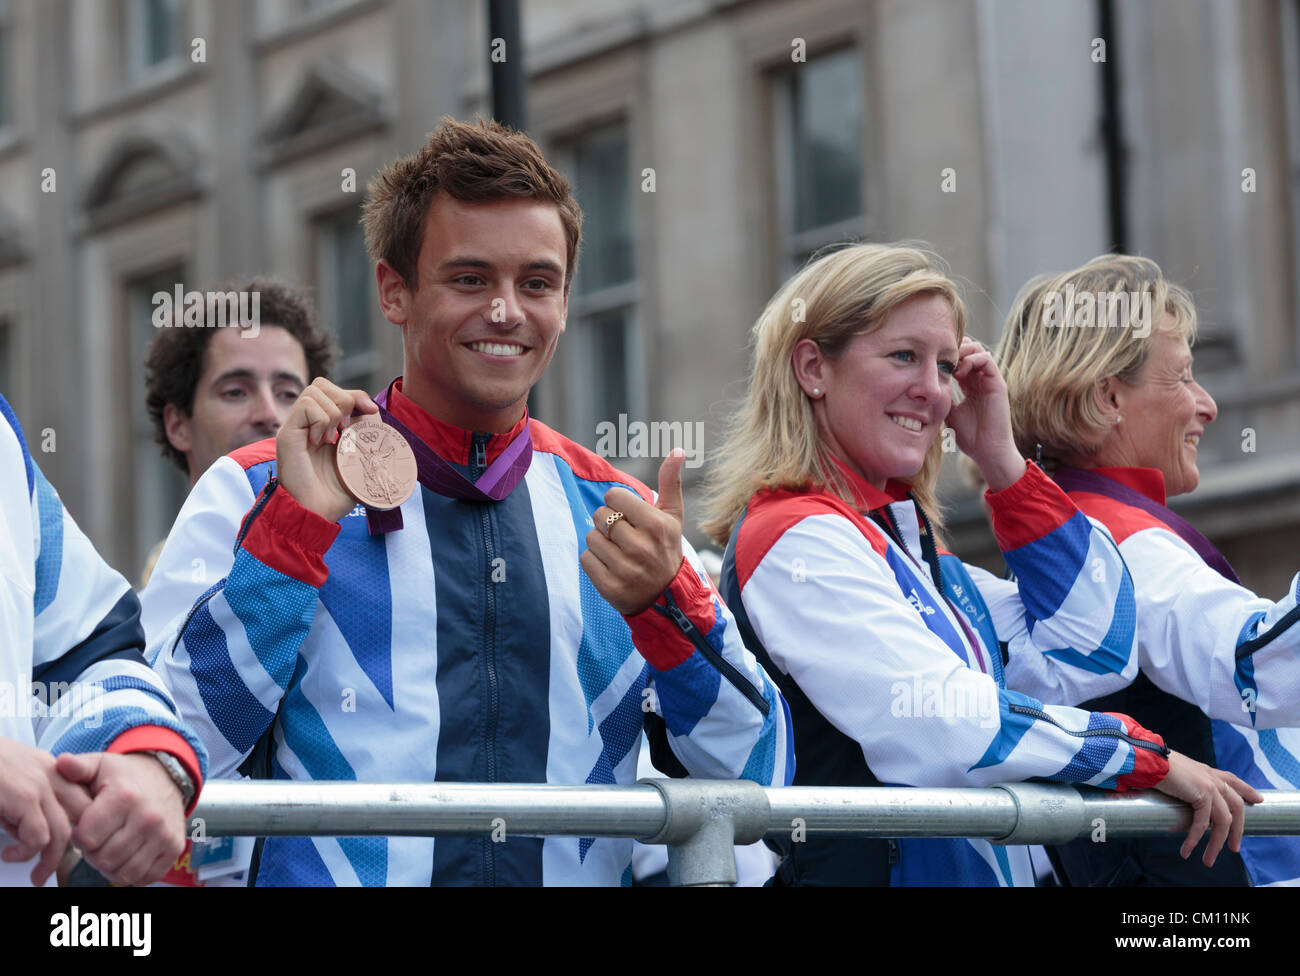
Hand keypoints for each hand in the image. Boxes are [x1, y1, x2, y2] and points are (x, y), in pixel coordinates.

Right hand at [0, 737, 91, 885]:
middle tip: (55, 866)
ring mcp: (41, 784)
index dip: (82, 825)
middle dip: (74, 847)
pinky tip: (10, 854)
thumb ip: (30, 803)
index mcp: (55, 768)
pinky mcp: (24, 797)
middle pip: (83, 816)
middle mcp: (55, 773)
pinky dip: (25, 853)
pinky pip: (39, 837)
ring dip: (50, 860)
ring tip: (35, 874)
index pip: (85, 799)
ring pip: (64, 832)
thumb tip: (33, 836)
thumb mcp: (15, 780)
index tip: (68, 846)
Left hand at [55, 752, 186, 885]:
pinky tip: (128, 856)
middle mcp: (148, 817)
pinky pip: (145, 877)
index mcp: (124, 797)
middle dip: (93, 853)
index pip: (87, 838)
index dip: (79, 836)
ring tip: (111, 847)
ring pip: (124, 872)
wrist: (167, 778)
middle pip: (103, 858)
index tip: (84, 826)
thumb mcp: (100, 765)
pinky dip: (132, 873)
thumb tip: (61, 762)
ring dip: (111, 865)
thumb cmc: (126, 776)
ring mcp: (163, 835)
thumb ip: (78, 767)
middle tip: (98, 839)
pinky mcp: (174, 848)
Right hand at [275, 378, 379, 521]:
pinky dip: (321, 420)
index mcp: (321, 427)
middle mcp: (305, 424)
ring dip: (333, 412)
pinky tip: (321, 441)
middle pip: (321, 384)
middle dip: (344, 399)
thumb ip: (365, 431)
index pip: (334, 390)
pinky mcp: (287, 434)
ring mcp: (295, 428)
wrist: (318, 514)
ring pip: (314, 391)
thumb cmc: (337, 493)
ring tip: (333, 438)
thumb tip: (370, 408)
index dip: (355, 395)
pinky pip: (307, 406)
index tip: (371, 412)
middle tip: (347, 429)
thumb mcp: (359, 456)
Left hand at [582, 449, 685, 614]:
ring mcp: (626, 569)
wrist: (667, 596)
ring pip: (590, 537)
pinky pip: (585, 559)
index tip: (629, 517)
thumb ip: (670, 482)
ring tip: (619, 552)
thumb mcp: (672, 516)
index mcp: (656, 525)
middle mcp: (642, 547)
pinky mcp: (611, 587)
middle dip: (607, 523)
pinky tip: (611, 566)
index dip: (618, 504)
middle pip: (599, 515)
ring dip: (600, 542)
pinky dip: (594, 561)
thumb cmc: (665, 547)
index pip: (613, 496)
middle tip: (624, 536)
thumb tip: (678, 450)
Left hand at [944, 338, 1024, 491]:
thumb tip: (923, 387)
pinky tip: (958, 372)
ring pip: (977, 350)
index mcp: (969, 385)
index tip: (930, 363)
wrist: (987, 451)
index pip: (958, 360)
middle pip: (968, 349)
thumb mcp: (947, 412)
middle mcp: (980, 379)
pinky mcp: (997, 383)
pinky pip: (986, 359)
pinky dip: (971, 359)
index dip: (945, 357)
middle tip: (938, 359)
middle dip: (952, 349)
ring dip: (961, 352)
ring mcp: (989, 380)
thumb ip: (941, 397)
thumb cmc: (969, 436)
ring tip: (948, 365)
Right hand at [1152, 750, 1262, 865]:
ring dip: (1216, 843)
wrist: (1147, 759)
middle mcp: (1211, 777)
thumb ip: (1182, 783)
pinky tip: (1188, 850)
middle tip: (1233, 848)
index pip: (1233, 780)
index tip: (1257, 800)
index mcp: (1205, 771)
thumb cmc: (1152, 765)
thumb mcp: (1175, 773)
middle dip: (1237, 830)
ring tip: (1208, 859)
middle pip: (1236, 806)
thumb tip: (1176, 795)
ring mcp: (1209, 785)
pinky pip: (1203, 823)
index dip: (1247, 790)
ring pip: (1223, 821)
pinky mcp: (1202, 794)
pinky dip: (1195, 839)